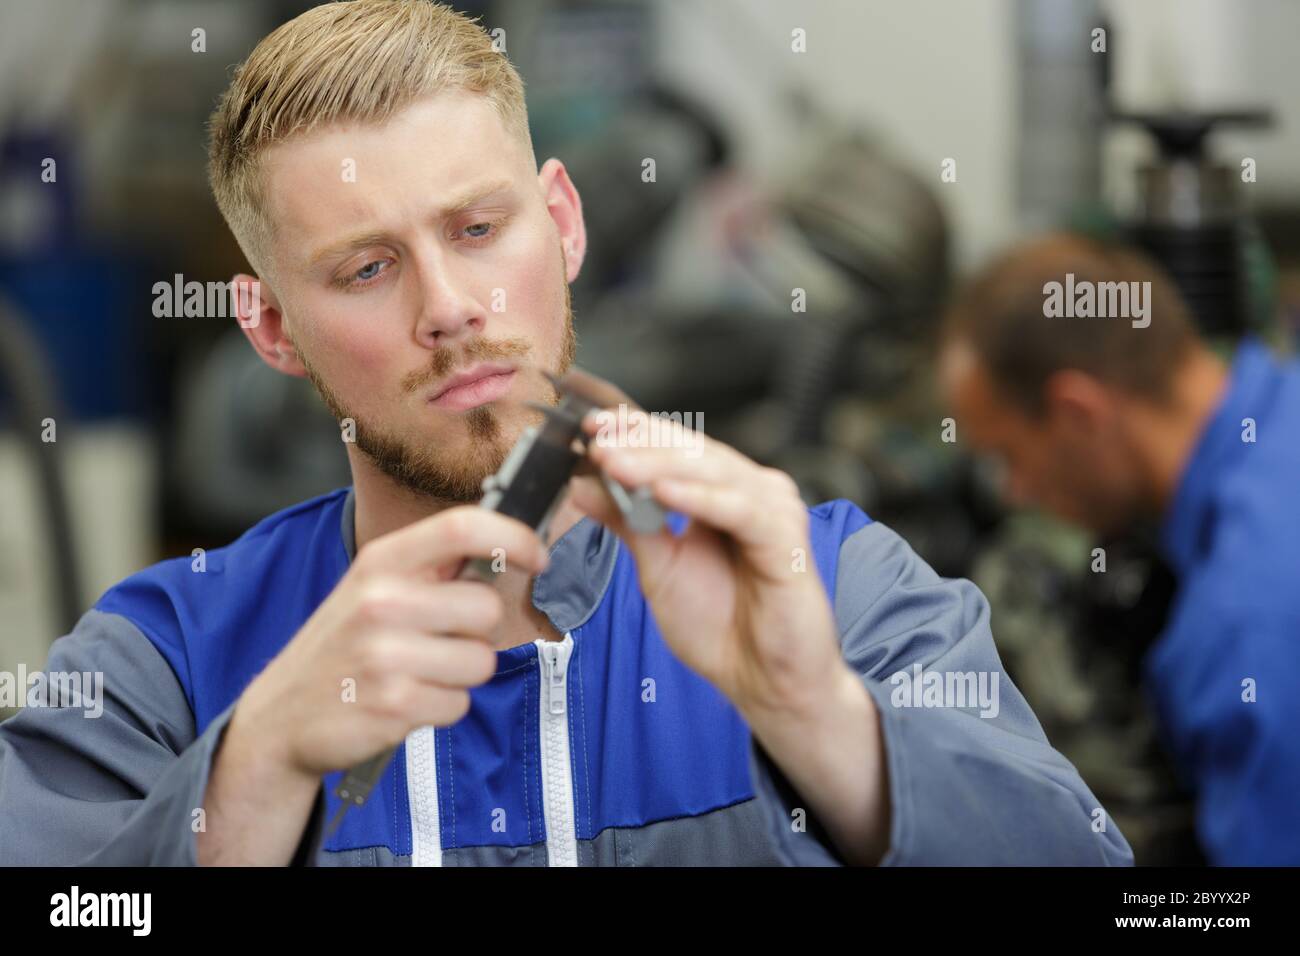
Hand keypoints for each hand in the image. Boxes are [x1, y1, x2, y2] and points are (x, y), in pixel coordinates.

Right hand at [237, 506, 549, 778]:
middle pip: (487, 608)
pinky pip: (459, 704)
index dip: (513, 537)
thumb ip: (432, 567)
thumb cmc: (344, 646)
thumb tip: (510, 545)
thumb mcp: (372, 587)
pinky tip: (404, 701)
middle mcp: (381, 600)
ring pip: (480, 661)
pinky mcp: (392, 704)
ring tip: (416, 672)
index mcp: (381, 561)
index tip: (538, 555)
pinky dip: (440, 708)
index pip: (462, 526)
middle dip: (477, 631)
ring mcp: (384, 653)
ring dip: (459, 675)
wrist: (280, 715)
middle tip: (438, 641)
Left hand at [566, 376, 847, 720]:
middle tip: (595, 439)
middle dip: (639, 444)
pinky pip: (740, 510)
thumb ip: (627, 522)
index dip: (633, 433)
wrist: (765, 682)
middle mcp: (751, 491)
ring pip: (712, 472)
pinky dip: (700, 498)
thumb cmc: (721, 626)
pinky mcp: (787, 538)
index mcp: (722, 492)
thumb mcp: (659, 566)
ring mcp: (773, 510)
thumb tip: (583, 485)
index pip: (675, 448)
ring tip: (614, 461)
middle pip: (691, 452)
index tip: (588, 426)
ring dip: (659, 464)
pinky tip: (663, 492)